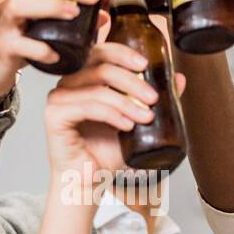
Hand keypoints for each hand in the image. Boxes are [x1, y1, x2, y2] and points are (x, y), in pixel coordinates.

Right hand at [0, 0, 104, 95]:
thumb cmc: (15, 44)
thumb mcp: (41, 25)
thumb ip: (68, 14)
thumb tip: (102, 10)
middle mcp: (9, 0)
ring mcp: (3, 22)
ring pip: (22, 3)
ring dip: (53, 5)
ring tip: (76, 14)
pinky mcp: (2, 46)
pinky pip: (22, 45)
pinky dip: (42, 49)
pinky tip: (56, 54)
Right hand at [43, 41, 183, 185]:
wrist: (90, 181)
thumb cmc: (107, 153)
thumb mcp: (135, 121)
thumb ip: (152, 98)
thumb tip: (179, 78)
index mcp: (83, 78)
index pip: (101, 51)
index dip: (123, 53)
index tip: (146, 65)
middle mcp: (68, 84)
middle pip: (100, 66)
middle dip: (132, 80)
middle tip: (153, 98)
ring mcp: (58, 98)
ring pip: (97, 87)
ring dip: (126, 101)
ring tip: (145, 117)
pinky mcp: (54, 116)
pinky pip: (87, 107)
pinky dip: (111, 114)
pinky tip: (126, 125)